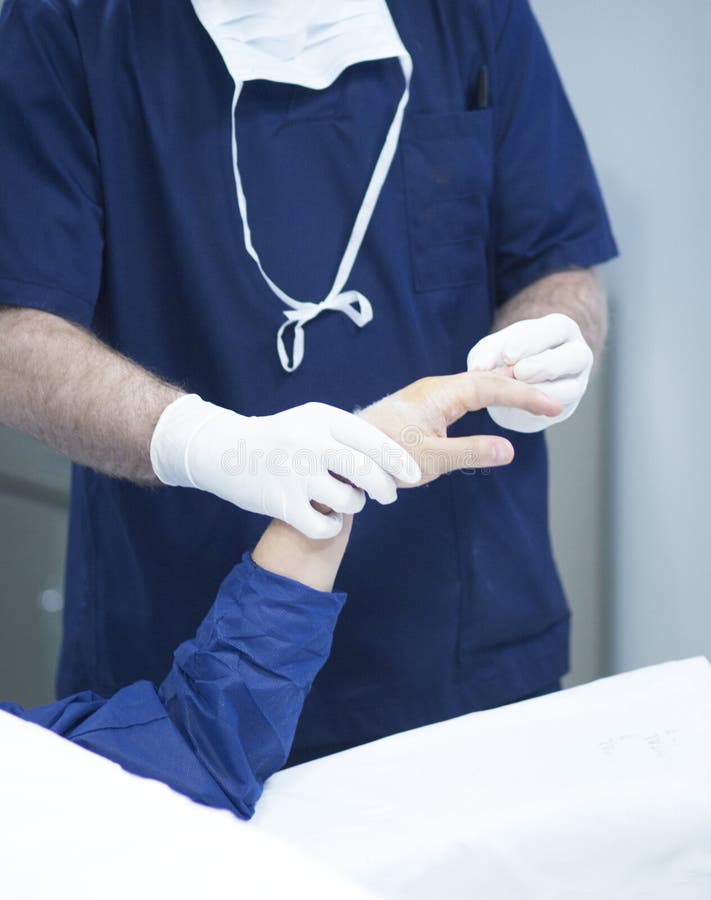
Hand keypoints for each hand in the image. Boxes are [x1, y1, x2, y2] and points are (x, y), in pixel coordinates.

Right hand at [150, 396, 419, 539]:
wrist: (224, 450)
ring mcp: (295, 473)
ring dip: (355, 506)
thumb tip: (392, 459)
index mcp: (323, 419)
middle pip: (366, 471)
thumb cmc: (279, 438)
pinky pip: (324, 525)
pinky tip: (326, 519)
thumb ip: (346, 436)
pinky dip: (332, 527)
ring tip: (345, 502)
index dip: (399, 461)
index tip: (413, 476)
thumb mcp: (311, 421)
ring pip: (349, 501)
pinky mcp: (281, 502)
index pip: (373, 441)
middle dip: (384, 488)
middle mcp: (310, 442)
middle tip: (387, 497)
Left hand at [359, 370, 561, 484]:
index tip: (553, 407)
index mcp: (441, 394)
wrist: (346, 453)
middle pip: (489, 379)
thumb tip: (509, 449)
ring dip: (506, 387)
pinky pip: (466, 393)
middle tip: (554, 397)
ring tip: (535, 390)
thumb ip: (470, 452)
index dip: (526, 395)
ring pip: (477, 384)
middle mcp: (437, 388)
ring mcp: (430, 395)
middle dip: (523, 385)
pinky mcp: (425, 406)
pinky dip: (489, 395)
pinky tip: (495, 399)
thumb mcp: (430, 460)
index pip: (494, 387)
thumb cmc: (383, 456)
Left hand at [466, 313, 592, 432]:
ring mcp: (576, 380)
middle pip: (574, 356)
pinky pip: (561, 408)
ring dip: (544, 392)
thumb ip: (487, 354)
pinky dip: (541, 408)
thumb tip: (479, 368)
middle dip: (544, 366)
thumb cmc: (506, 356)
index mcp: (560, 329)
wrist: (515, 380)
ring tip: (520, 393)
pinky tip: (524, 407)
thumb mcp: (494, 349)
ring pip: (572, 387)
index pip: (554, 329)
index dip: (531, 343)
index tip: (508, 356)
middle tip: (519, 373)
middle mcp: (576, 352)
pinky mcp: (568, 404)